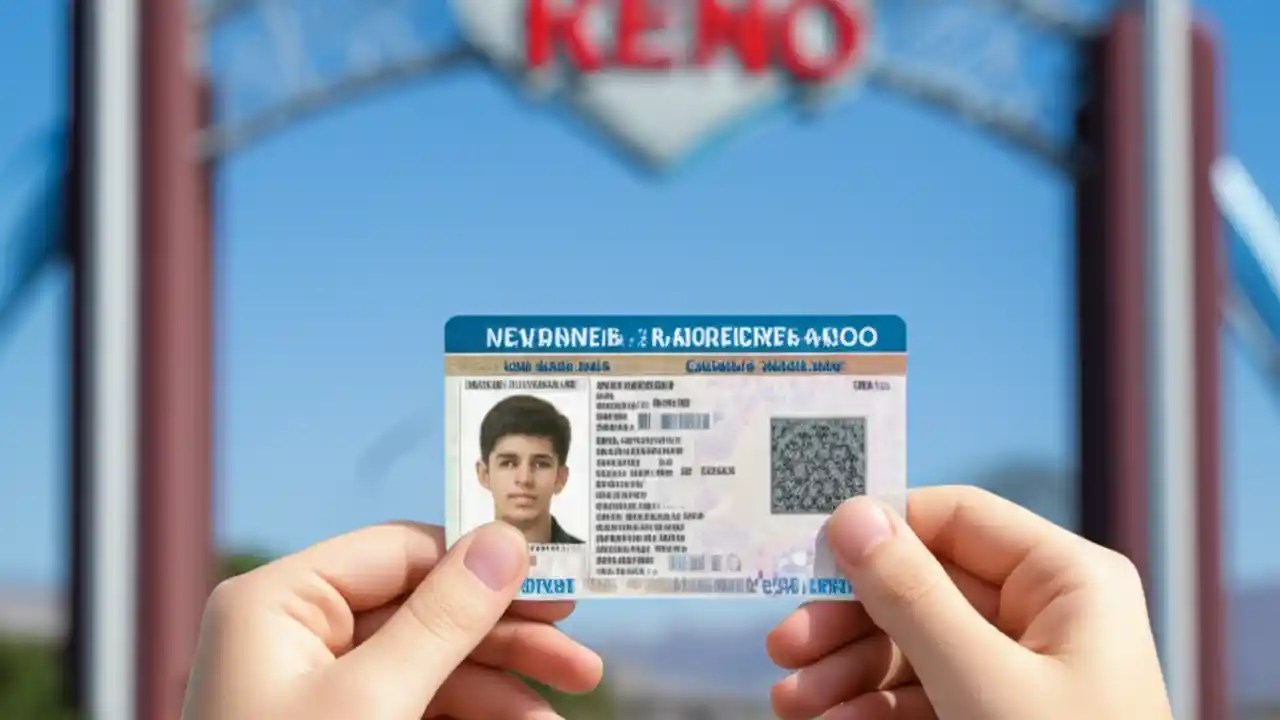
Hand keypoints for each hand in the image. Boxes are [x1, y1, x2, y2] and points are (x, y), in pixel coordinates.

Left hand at [182, 521, 601, 719]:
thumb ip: (443, 619)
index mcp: (280, 602)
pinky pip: (420, 705)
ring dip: (500, 693)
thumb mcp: (375, 701)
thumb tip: (504, 541)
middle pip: (426, 611)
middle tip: (579, 663)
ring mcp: (318, 686)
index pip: (401, 552)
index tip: (555, 583)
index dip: (482, 564)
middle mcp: (297, 633)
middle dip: (506, 641)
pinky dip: (471, 717)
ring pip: (432, 665)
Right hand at [766, 486, 1173, 719]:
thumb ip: (913, 596)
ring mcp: (1021, 672)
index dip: (879, 529)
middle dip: (847, 620)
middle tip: (783, 645)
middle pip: (921, 587)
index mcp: (1065, 581)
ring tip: (791, 701)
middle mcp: (1044, 616)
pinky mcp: (998, 717)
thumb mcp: (981, 681)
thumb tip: (853, 515)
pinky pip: (924, 694)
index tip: (807, 553)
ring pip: (912, 646)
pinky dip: (874, 708)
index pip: (954, 518)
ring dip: (846, 671)